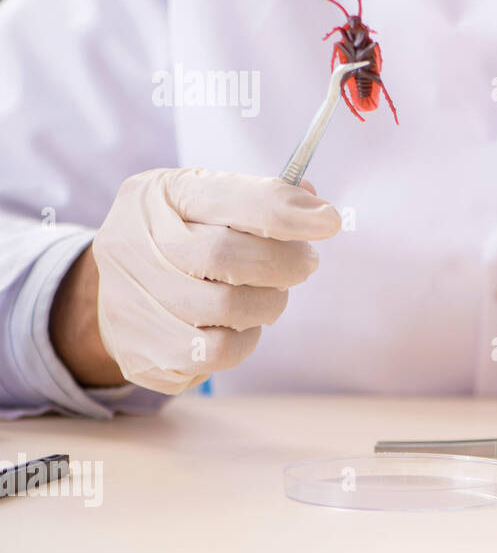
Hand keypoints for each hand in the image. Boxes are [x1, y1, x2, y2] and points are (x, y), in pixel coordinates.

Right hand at [60, 168, 339, 394]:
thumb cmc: (183, 238)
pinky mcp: (141, 354)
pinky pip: (215, 356)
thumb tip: (316, 209)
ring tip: (268, 295)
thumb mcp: (211, 202)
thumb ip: (261, 200)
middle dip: (282, 263)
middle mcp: (131, 245)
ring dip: (267, 304)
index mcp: (158, 196)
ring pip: (226, 310)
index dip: (284, 213)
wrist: (113, 294)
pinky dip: (242, 342)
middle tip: (304, 264)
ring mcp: (128, 303)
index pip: (227, 198)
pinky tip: (237, 327)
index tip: (329, 222)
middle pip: (225, 257)